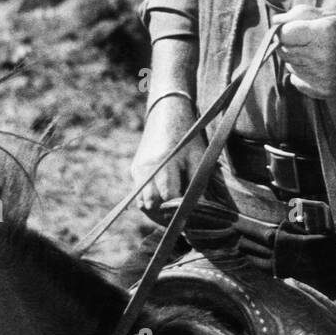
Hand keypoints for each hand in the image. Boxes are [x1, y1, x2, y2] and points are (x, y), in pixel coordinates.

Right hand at [128, 96, 205, 223]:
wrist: (167, 114)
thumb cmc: (188, 136)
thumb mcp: (199, 158)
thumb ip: (198, 185)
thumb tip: (200, 211)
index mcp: (165, 164)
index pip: (169, 199)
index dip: (181, 211)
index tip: (192, 218)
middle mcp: (146, 169)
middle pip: (151, 207)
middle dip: (166, 217)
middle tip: (183, 220)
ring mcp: (138, 170)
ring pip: (142, 205)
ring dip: (157, 213)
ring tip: (174, 215)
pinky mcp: (135, 171)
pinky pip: (139, 196)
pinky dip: (151, 204)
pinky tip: (165, 205)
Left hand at [273, 5, 335, 98]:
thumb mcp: (328, 15)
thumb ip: (300, 14)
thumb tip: (274, 22)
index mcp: (322, 33)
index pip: (284, 34)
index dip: (283, 30)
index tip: (290, 29)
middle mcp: (321, 56)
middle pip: (283, 50)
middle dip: (288, 43)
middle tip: (304, 39)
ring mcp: (322, 76)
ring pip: (289, 65)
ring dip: (295, 58)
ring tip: (315, 52)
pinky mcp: (322, 90)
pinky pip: (296, 80)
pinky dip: (300, 72)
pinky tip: (316, 66)